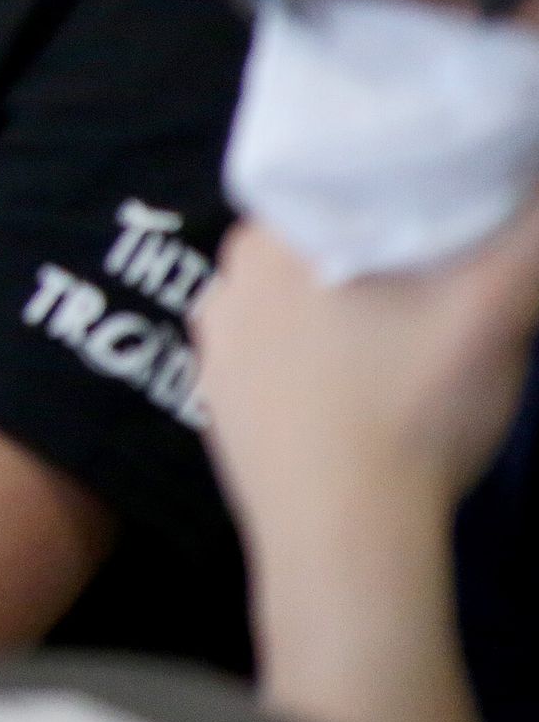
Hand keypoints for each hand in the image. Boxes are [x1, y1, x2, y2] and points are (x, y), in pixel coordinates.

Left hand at [198, 202, 538, 539]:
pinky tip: (358, 392)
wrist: (344, 539)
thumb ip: (528, 238)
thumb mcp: (494, 310)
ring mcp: (214, 349)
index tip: (442, 213)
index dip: (394, 191)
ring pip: (292, 305)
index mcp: (269, 237)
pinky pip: (272, 364)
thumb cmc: (412, 409)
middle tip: (437, 280)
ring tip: (402, 342)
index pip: (332, 182)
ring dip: (342, 313)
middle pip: (315, 245)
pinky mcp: (219, 407)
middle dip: (374, 255)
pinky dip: (314, 367)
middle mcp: (225, 282)